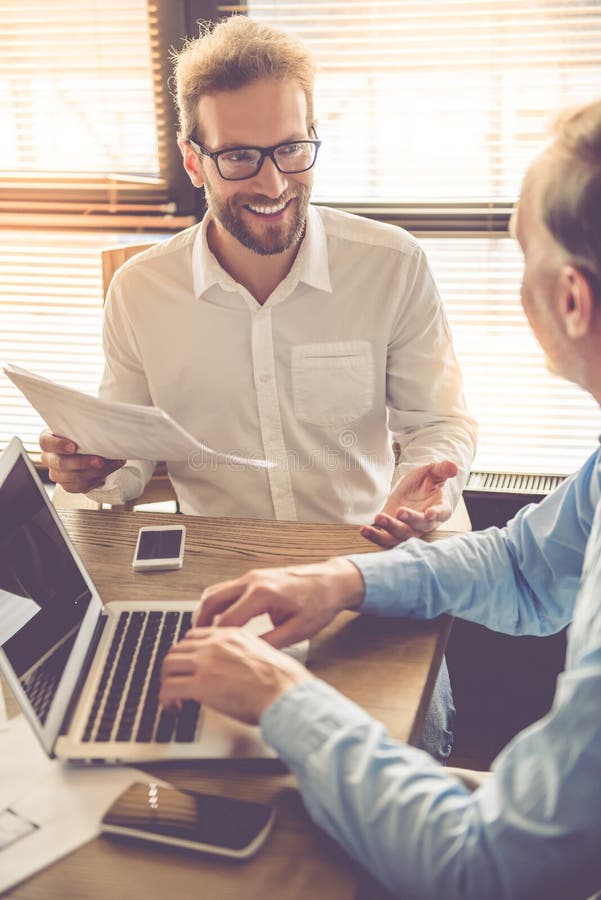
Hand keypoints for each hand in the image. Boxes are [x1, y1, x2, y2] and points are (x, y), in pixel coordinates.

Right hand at [39, 429, 124, 492]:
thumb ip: (85, 429)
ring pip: (72, 477)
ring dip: (94, 472)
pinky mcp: (69, 485)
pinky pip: (82, 486)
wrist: (87, 450)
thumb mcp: (80, 428)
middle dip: (82, 462)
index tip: (72, 446)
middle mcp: (50, 458)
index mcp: (48, 441)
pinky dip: (98, 478)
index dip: (58, 445)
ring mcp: (57, 474)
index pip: (46, 443)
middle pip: (60, 463)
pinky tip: (109, 469)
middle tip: (99, 461)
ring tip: (110, 464)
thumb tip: (104, 430)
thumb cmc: (80, 436)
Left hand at [159, 628, 311, 723]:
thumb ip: (244, 654)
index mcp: (232, 634)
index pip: (195, 635)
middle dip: (172, 667)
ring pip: (168, 665)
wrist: (287, 694)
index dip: (186, 652)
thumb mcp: (263, 653)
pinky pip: (169, 688)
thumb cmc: (283, 682)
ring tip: (173, 698)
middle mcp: (216, 644)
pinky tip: (174, 707)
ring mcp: (207, 663)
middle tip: (175, 682)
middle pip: (177, 648)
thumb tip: (235, 667)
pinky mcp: (201, 685)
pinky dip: (166, 699)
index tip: (186, 665)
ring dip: (166, 682)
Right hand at [195, 558, 364, 647]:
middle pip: (211, 601)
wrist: (334, 581)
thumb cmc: (320, 603)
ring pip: (216, 591)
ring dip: (207, 611)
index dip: (215, 640)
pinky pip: (227, 589)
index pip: (227, 620)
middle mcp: (253, 580)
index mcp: (262, 593)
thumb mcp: (297, 631)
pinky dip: (218, 604)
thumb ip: (269, 643)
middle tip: (195, 644)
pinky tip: (221, 620)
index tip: (208, 655)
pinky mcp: (255, 577)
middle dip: (200, 623)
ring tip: (204, 634)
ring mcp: (252, 576)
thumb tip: (248, 656)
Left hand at [360, 459, 457, 548]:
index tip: (429, 513)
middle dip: (410, 520)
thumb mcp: (432, 471)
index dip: (436, 514)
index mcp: (440, 508)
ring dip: (389, 529)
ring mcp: (409, 530)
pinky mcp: (393, 532)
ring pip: (402, 536)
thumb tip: (454, 466)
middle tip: (399, 511)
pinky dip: (375, 536)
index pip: (441, 513)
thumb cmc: (425, 482)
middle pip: (420, 527)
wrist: (411, 491)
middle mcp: (425, 523)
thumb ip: (442, 469)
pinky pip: (385, 539)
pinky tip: (364, 529)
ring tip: (378, 517)